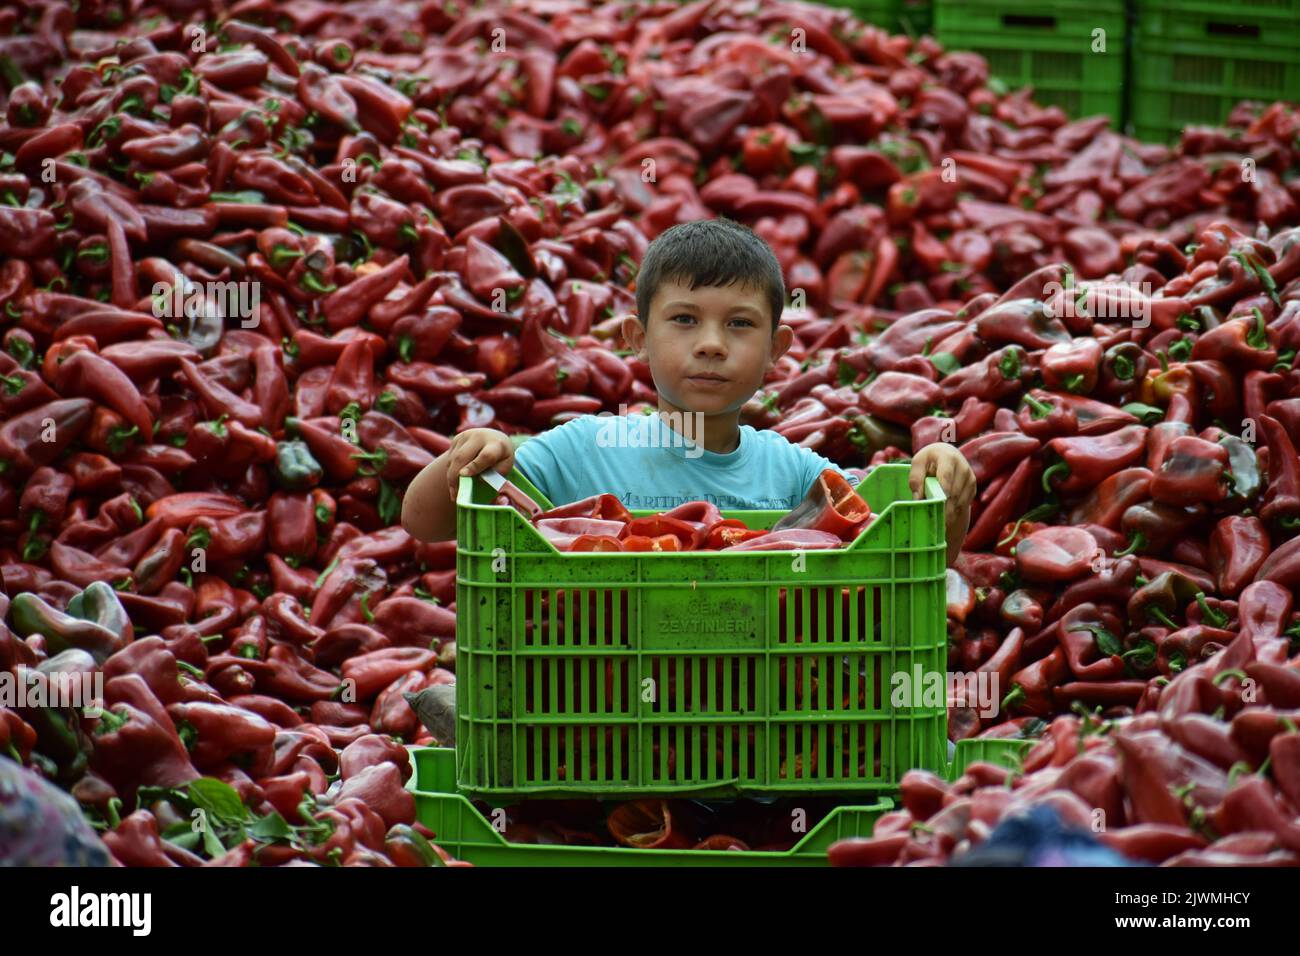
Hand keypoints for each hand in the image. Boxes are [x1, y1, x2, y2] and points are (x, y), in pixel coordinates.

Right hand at [444, 428, 513, 499]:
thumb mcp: (505, 466)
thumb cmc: (500, 457)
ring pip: (453, 459)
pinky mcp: (456, 439)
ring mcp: (466, 436)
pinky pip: (450, 458)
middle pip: (462, 457)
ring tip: (454, 492)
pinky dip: (450, 471)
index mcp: (497, 444)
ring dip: (451, 477)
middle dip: (455, 477)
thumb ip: (495, 474)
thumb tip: (478, 479)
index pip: (485, 456)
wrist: (493, 438)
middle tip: (455, 495)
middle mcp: (479, 437)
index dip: (474, 467)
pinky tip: (454, 481)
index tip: (464, 476)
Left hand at [908, 443, 976, 564]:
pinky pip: (963, 504)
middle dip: (943, 508)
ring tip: (937, 521)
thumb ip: (916, 478)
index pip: (946, 477)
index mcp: (948, 458)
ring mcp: (970, 478)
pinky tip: (945, 515)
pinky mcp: (973, 487)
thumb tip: (918, 498)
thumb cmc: (930, 460)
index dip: (941, 493)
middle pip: (954, 493)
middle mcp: (963, 467)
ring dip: (948, 513)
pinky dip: (954, 511)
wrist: (948, 454)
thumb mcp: (918, 462)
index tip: (936, 506)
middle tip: (932, 521)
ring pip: (959, 501)